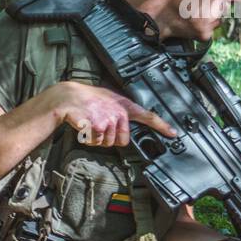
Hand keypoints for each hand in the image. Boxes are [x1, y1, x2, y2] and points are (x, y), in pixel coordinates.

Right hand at [53, 81, 176, 147]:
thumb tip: (125, 126)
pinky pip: (95, 142)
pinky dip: (88, 139)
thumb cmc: (85, 99)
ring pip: (107, 143)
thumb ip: (119, 111)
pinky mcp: (97, 126)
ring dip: (97, 139)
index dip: (161, 126)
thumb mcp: (107, 99)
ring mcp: (108, 120)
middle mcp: (119, 112)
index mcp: (123, 105)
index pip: (147, 115)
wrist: (67, 97)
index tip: (173, 133)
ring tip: (90, 125)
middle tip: (100, 128)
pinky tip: (84, 127)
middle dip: (111, 139)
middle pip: (123, 140)